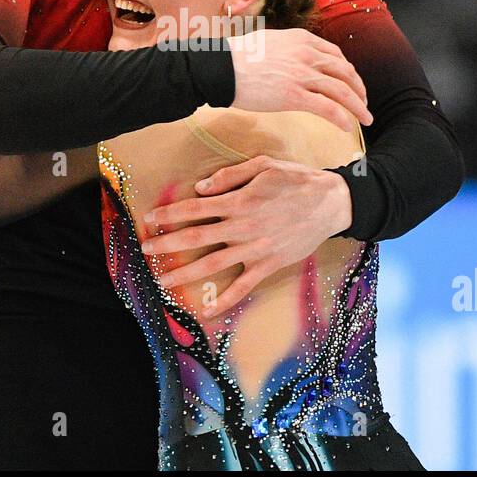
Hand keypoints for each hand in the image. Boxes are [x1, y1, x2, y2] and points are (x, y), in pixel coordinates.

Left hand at [139, 155, 352, 318]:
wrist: (330, 203)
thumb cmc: (296, 180)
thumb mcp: (264, 165)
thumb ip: (230, 176)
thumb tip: (201, 188)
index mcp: (239, 200)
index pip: (195, 208)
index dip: (169, 213)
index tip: (150, 217)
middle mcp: (243, 226)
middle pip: (196, 237)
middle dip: (167, 244)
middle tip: (146, 250)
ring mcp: (255, 248)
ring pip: (213, 264)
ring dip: (185, 274)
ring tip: (163, 282)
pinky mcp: (269, 265)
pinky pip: (243, 286)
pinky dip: (225, 300)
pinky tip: (207, 311)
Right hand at [226, 28, 371, 131]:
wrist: (221, 68)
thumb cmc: (238, 57)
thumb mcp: (270, 41)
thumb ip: (289, 48)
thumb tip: (293, 58)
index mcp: (302, 39)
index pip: (336, 55)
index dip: (348, 71)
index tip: (351, 82)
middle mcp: (307, 54)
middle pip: (345, 72)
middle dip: (359, 89)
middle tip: (364, 103)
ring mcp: (302, 75)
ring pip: (342, 91)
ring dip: (358, 106)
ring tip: (365, 118)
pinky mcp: (294, 96)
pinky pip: (328, 108)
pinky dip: (342, 118)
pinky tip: (347, 127)